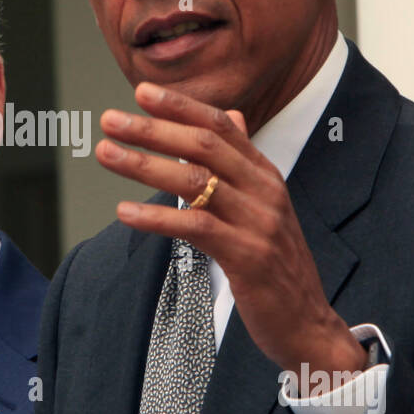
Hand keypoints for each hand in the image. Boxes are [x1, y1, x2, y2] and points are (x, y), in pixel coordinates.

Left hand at [96, 82, 365, 381]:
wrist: (307, 323)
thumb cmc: (275, 266)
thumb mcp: (264, 206)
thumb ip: (243, 162)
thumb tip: (231, 117)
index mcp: (264, 175)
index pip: (220, 126)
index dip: (181, 106)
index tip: (142, 90)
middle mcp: (264, 191)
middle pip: (203, 146)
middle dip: (153, 128)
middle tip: (110, 120)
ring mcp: (258, 223)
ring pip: (195, 181)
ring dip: (144, 164)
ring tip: (106, 154)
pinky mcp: (248, 256)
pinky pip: (196, 227)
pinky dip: (157, 217)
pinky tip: (125, 213)